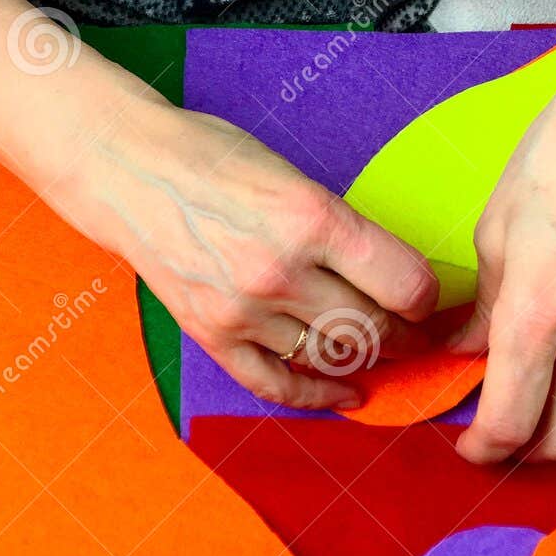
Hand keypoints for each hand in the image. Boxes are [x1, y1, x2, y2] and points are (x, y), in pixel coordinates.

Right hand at [51, 99, 439, 409]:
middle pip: (373, 329)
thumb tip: (393, 279)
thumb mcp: (296, 178)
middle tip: (416, 336)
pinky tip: (346, 394)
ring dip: (365, 362)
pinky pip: (276, 383)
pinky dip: (317, 395)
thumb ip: (342, 231)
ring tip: (381, 353)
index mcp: (313, 219)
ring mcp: (244, 310)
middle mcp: (281, 271)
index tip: (427, 301)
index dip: (427, 300)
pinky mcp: (213, 335)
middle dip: (404, 338)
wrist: (127, 171)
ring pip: (331, 358)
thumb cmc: (213, 159)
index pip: (404, 285)